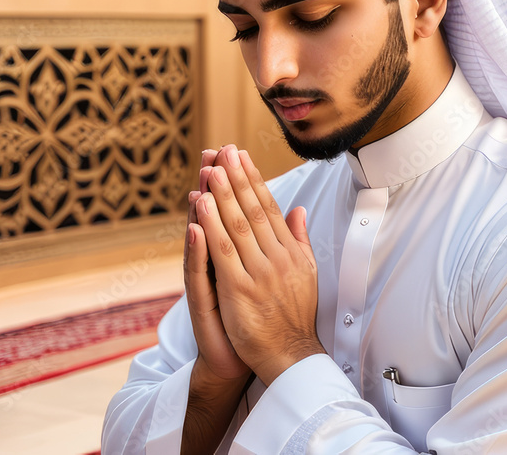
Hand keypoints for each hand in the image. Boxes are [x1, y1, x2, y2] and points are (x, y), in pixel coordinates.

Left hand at [195, 145, 324, 385]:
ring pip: (237, 226)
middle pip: (253, 210)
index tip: (241, 156)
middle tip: (223, 151)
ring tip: (210, 170)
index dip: (253, 180)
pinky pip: (222, 253)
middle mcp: (277, 258)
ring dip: (221, 195)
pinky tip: (200, 208)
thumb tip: (298, 209)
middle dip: (236, 178)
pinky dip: (210, 228)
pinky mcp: (239, 290)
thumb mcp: (306, 273)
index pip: (270, 207)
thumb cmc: (294, 315)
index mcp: (291, 251)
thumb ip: (298, 239)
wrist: (290, 355)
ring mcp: (259, 273)